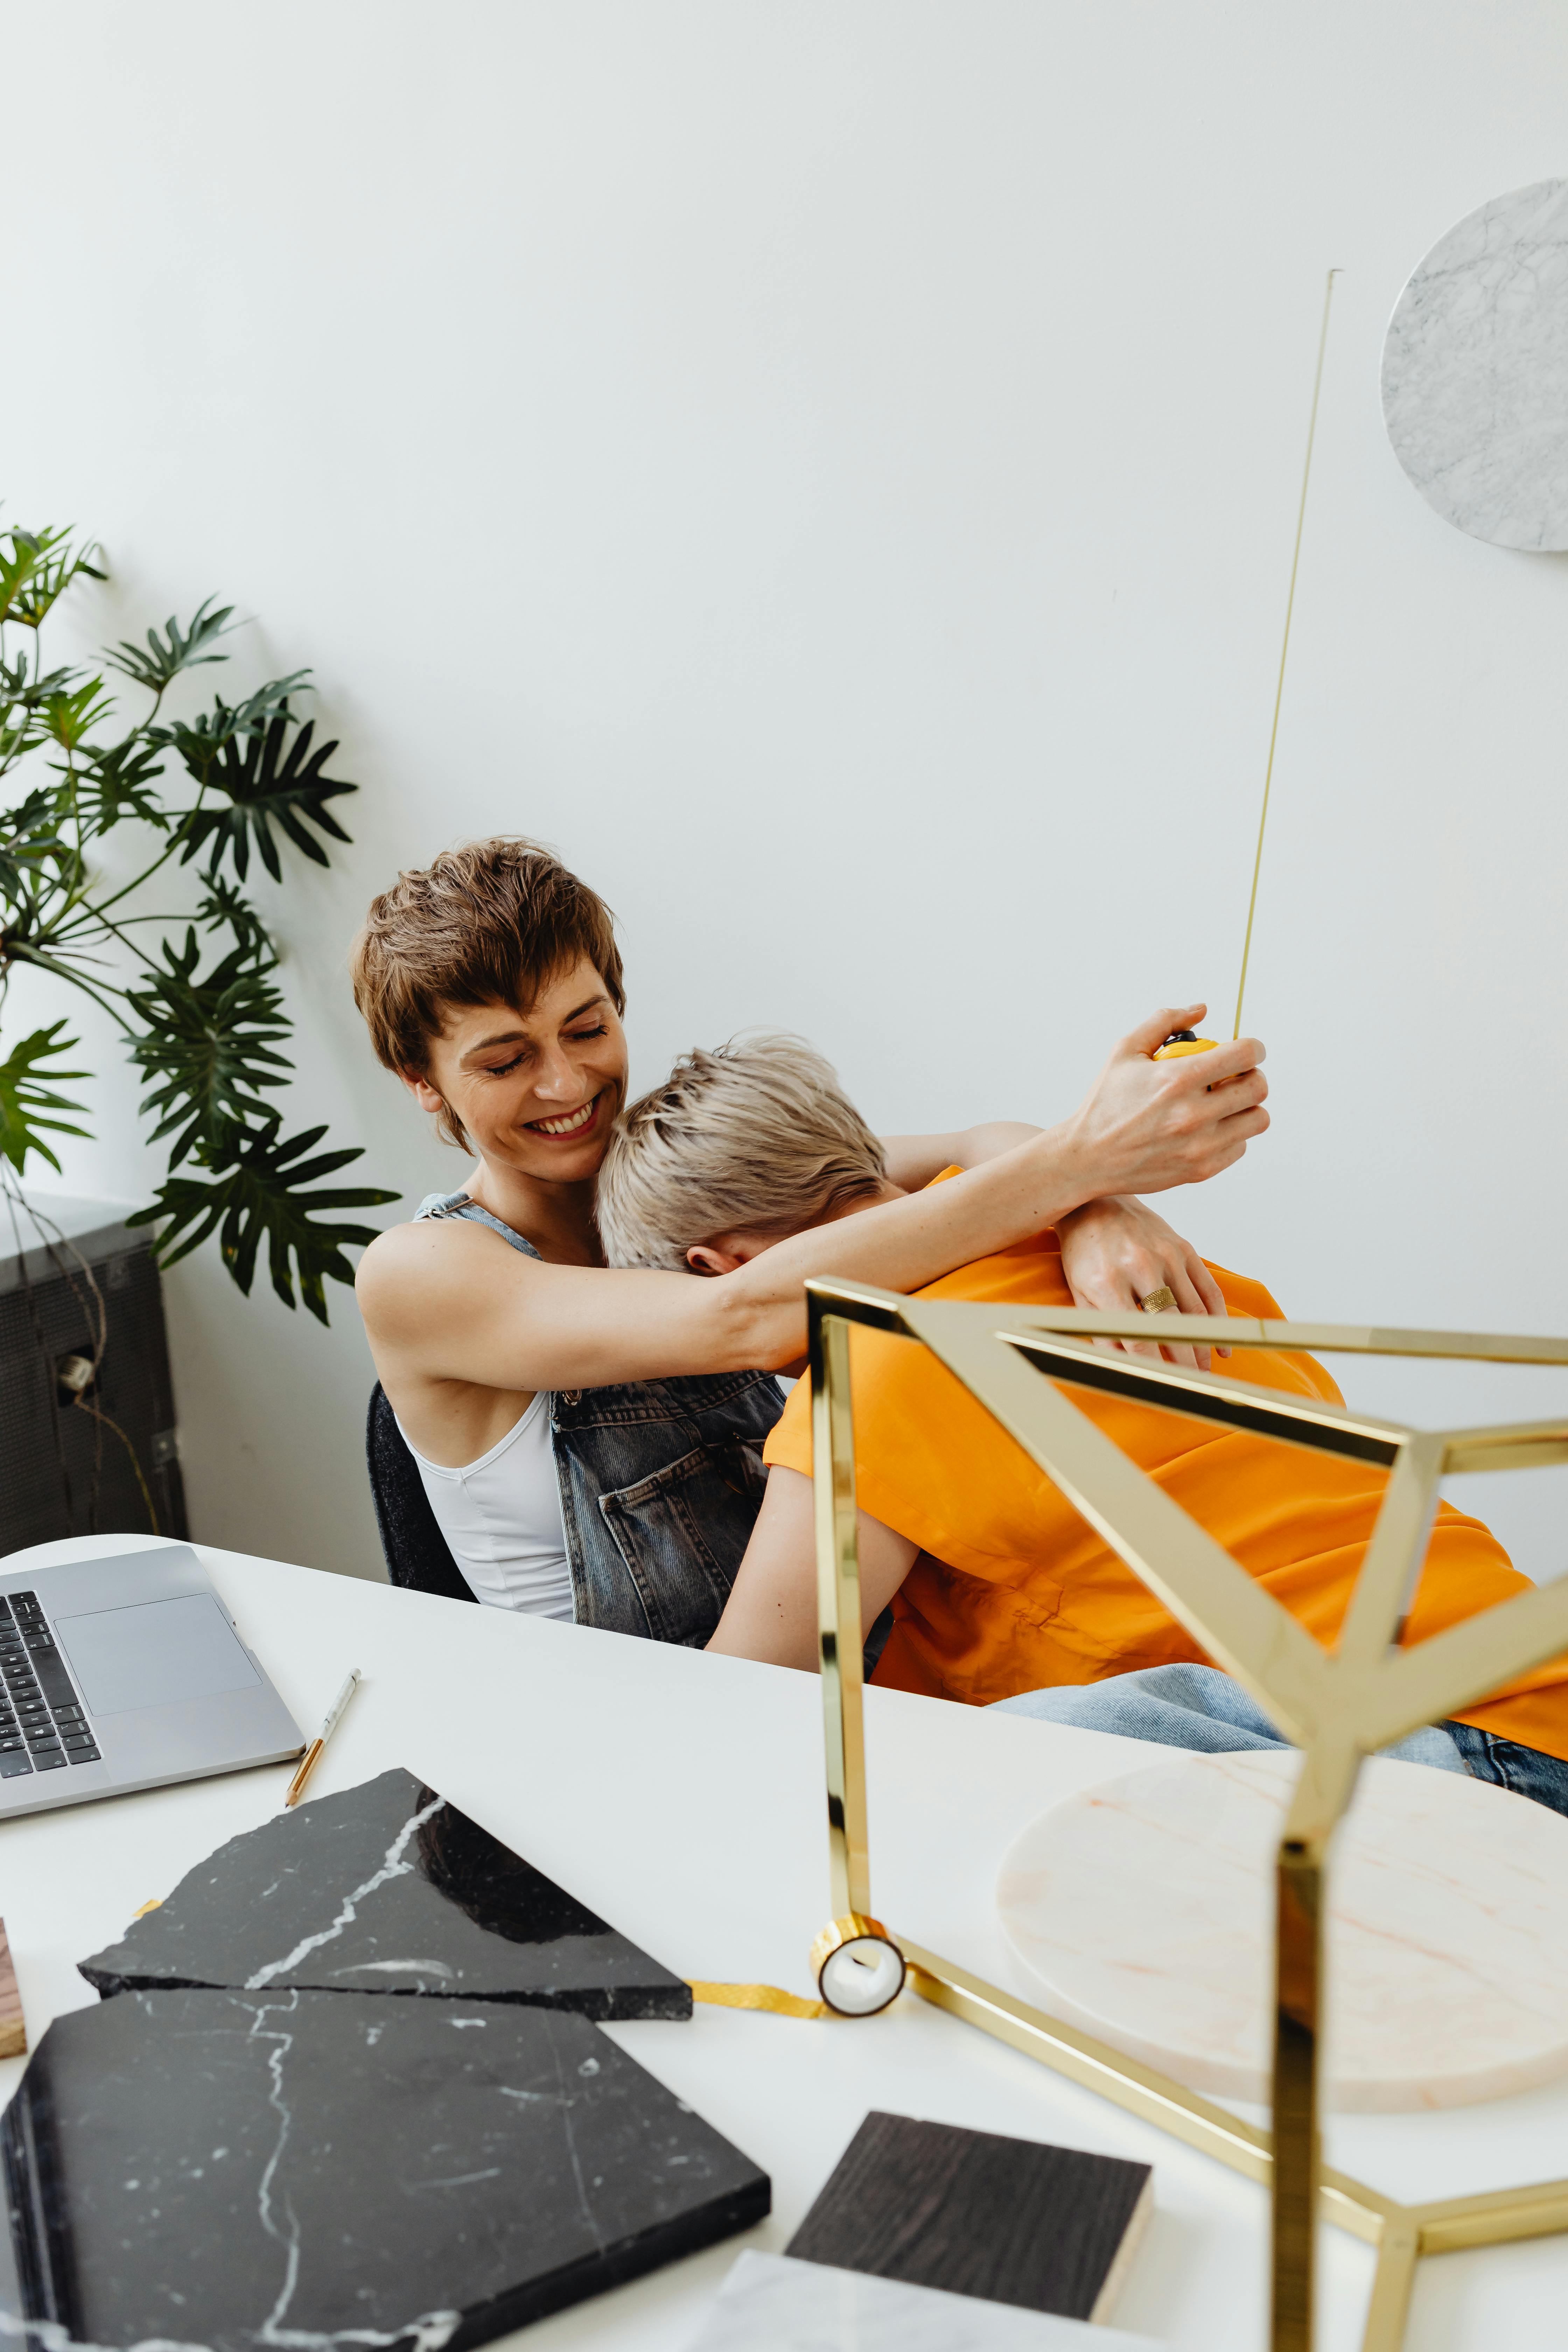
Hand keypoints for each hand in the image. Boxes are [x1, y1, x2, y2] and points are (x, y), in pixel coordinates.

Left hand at [1056, 1195, 1228, 1371]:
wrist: (1095, 1204)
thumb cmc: (1084, 1253)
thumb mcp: (1080, 1294)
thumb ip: (1102, 1331)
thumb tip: (1125, 1367)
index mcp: (1108, 1281)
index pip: (1137, 1335)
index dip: (1153, 1365)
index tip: (1162, 1384)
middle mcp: (1139, 1265)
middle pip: (1172, 1325)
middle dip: (1185, 1361)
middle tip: (1192, 1383)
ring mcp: (1165, 1254)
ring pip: (1195, 1311)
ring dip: (1203, 1344)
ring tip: (1204, 1369)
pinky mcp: (1183, 1247)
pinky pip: (1208, 1289)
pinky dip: (1218, 1319)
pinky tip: (1220, 1342)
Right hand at [1061, 1003, 1267, 1200]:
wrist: (1088, 1157)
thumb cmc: (1106, 1102)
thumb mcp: (1125, 1051)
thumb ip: (1164, 1022)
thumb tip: (1202, 1010)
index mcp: (1176, 1079)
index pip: (1244, 1055)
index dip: (1254, 1047)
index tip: (1249, 1049)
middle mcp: (1193, 1114)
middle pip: (1258, 1088)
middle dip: (1252, 1075)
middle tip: (1235, 1076)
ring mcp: (1200, 1146)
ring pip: (1258, 1119)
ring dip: (1247, 1107)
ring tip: (1225, 1103)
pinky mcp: (1202, 1170)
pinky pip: (1241, 1146)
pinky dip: (1232, 1134)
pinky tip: (1209, 1127)